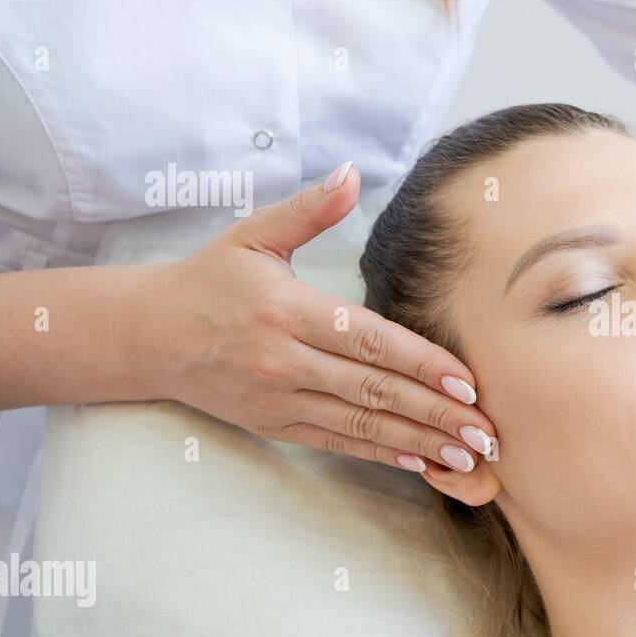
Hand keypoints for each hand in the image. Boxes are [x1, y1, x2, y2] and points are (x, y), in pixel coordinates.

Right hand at [137, 162, 497, 473]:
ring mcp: (278, 398)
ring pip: (361, 424)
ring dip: (419, 441)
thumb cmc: (210, 280)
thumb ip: (308, 210)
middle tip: (487, 429)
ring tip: (468, 454)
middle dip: (436, 412)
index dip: (421, 363)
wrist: (149, 335)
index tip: (467, 381)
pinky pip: (338, 442)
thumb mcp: (253, 235)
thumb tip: (352, 174)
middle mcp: (284, 360)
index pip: (368, 340)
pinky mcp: (274, 425)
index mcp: (287, 311)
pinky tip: (421, 462)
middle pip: (374, 390)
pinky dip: (382, 453)